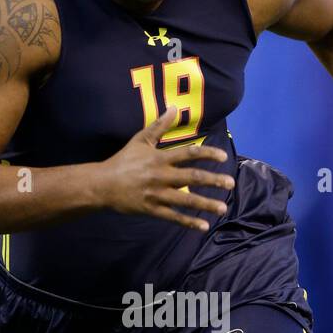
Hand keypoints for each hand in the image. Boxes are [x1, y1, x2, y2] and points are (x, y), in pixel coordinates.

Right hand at [98, 107, 235, 231]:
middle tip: (231, 183)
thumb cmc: (123, 161)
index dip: (207, 154)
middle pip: (192, 178)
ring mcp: (157, 194)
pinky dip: (188, 222)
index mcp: (160, 158)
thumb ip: (159, 125)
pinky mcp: (152, 209)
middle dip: (213, 180)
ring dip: (205, 204)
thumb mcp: (140, 140)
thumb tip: (174, 107)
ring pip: (185, 200)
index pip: (188, 154)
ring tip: (223, 208)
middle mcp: (161, 176)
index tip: (223, 156)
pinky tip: (204, 225)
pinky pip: (173, 217)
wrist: (102, 185)